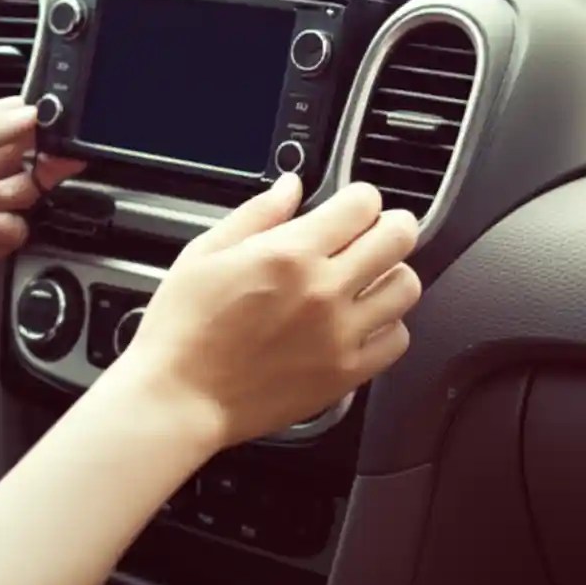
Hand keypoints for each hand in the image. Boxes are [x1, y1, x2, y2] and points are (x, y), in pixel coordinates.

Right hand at [104, 174, 420, 449]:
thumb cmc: (182, 329)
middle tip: (373, 234)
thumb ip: (257, 214)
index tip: (349, 207)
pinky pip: (397, 339)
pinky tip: (362, 323)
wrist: (179, 398)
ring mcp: (340, 334)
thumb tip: (292, 186)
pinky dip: (387, 326)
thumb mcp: (205, 253)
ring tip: (368, 280)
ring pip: (406, 287)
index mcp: (289, 254)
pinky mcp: (345, 374)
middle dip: (389, 226)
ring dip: (390, 275)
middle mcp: (324, 290)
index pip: (363, 204)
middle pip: (399, 237)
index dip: (359, 198)